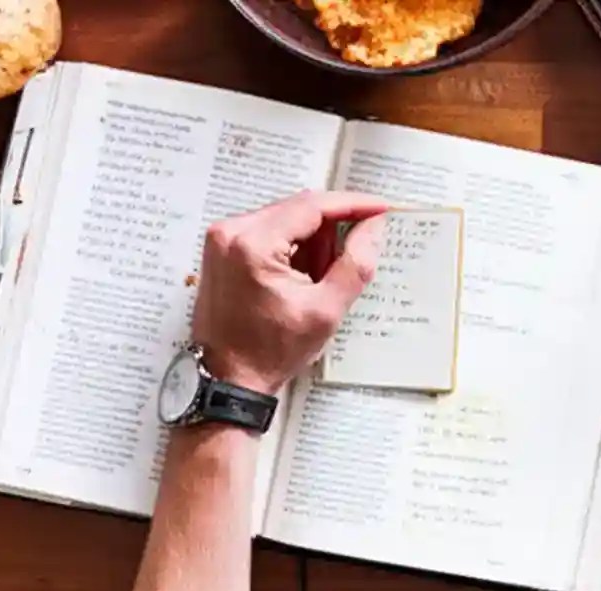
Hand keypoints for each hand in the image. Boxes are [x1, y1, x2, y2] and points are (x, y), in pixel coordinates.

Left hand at [191, 191, 387, 394]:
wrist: (227, 377)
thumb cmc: (270, 351)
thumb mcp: (325, 311)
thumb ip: (355, 264)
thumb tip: (373, 228)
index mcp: (253, 244)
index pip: (312, 206)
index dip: (352, 204)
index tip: (379, 208)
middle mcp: (232, 232)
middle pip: (298, 209)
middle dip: (330, 229)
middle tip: (347, 259)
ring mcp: (222, 238)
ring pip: (284, 218)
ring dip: (310, 241)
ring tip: (317, 279)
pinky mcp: (221, 248)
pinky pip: (267, 230)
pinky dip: (291, 247)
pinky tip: (298, 277)